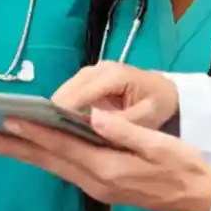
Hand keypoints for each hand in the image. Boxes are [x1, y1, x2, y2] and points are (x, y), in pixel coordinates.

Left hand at [0, 108, 210, 210]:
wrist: (199, 197)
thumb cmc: (183, 166)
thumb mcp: (159, 144)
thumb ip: (124, 130)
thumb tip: (93, 114)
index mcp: (108, 167)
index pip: (63, 146)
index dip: (35, 131)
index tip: (9, 118)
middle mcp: (97, 181)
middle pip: (49, 161)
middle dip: (16, 147)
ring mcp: (98, 187)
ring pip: (53, 167)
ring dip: (26, 153)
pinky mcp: (101, 187)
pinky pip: (65, 170)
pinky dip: (45, 158)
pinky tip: (34, 150)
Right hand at [52, 61, 179, 129]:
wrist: (164, 91)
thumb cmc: (157, 104)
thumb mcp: (147, 117)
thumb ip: (122, 124)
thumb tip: (95, 128)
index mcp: (113, 75)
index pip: (79, 95)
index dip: (63, 115)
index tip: (51, 137)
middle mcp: (97, 69)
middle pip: (65, 93)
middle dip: (54, 116)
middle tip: (46, 141)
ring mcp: (90, 73)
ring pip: (63, 94)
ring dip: (55, 114)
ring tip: (48, 138)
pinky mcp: (86, 81)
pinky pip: (68, 96)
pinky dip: (62, 111)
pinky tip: (59, 129)